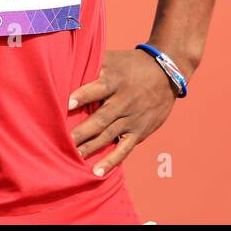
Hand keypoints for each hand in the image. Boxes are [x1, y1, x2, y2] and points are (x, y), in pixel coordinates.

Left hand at [68, 48, 177, 177]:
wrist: (166, 73)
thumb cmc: (131, 65)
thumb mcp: (114, 59)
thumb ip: (93, 63)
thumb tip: (65, 63)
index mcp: (115, 80)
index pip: (98, 89)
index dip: (83, 96)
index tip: (66, 104)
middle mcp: (124, 101)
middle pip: (101, 118)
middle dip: (82, 131)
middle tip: (63, 140)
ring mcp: (132, 118)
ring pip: (109, 135)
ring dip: (91, 147)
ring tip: (73, 157)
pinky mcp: (139, 131)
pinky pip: (124, 148)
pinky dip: (111, 161)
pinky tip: (97, 171)